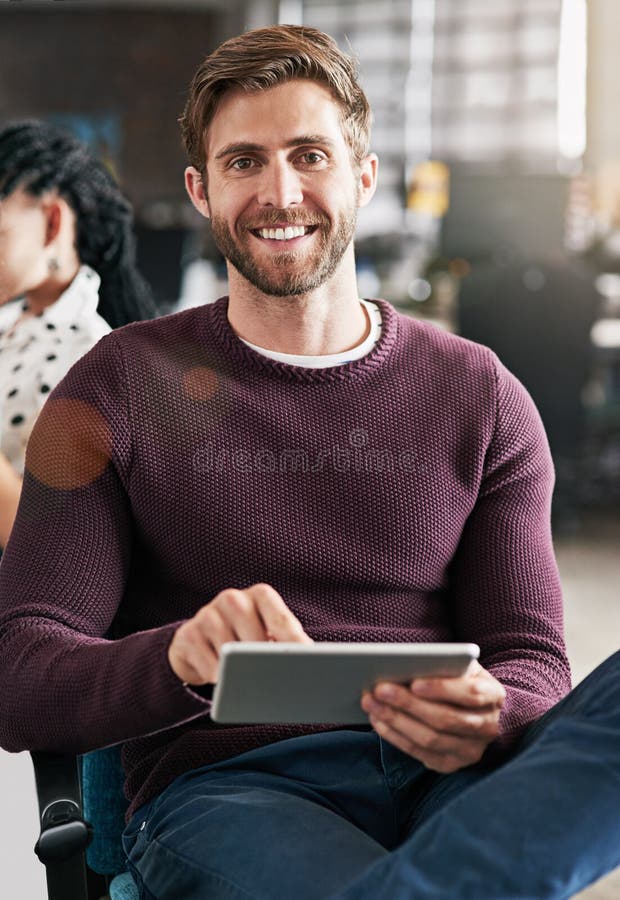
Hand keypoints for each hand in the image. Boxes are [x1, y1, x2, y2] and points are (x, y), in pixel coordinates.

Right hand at [168, 583, 311, 684]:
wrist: (199, 645)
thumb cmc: (246, 640)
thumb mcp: (268, 636)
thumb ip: (287, 643)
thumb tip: (308, 661)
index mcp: (260, 595)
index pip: (280, 618)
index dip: (294, 641)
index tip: (306, 661)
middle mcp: (233, 598)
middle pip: (253, 633)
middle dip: (264, 658)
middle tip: (274, 678)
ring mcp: (207, 614)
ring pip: (228, 647)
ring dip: (239, 669)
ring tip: (248, 682)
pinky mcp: (187, 634)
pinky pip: (207, 661)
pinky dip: (217, 675)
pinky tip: (223, 680)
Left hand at [361, 661, 505, 772]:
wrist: (477, 710)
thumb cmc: (461, 679)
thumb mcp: (460, 667)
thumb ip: (443, 665)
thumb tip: (405, 664)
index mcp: (493, 695)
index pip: (470, 694)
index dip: (442, 689)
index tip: (414, 683)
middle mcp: (487, 727)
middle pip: (445, 719)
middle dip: (408, 704)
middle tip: (379, 689)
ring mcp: (471, 750)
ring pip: (430, 739)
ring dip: (396, 721)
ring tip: (372, 703)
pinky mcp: (451, 764)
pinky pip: (420, 753)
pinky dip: (395, 736)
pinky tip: (378, 721)